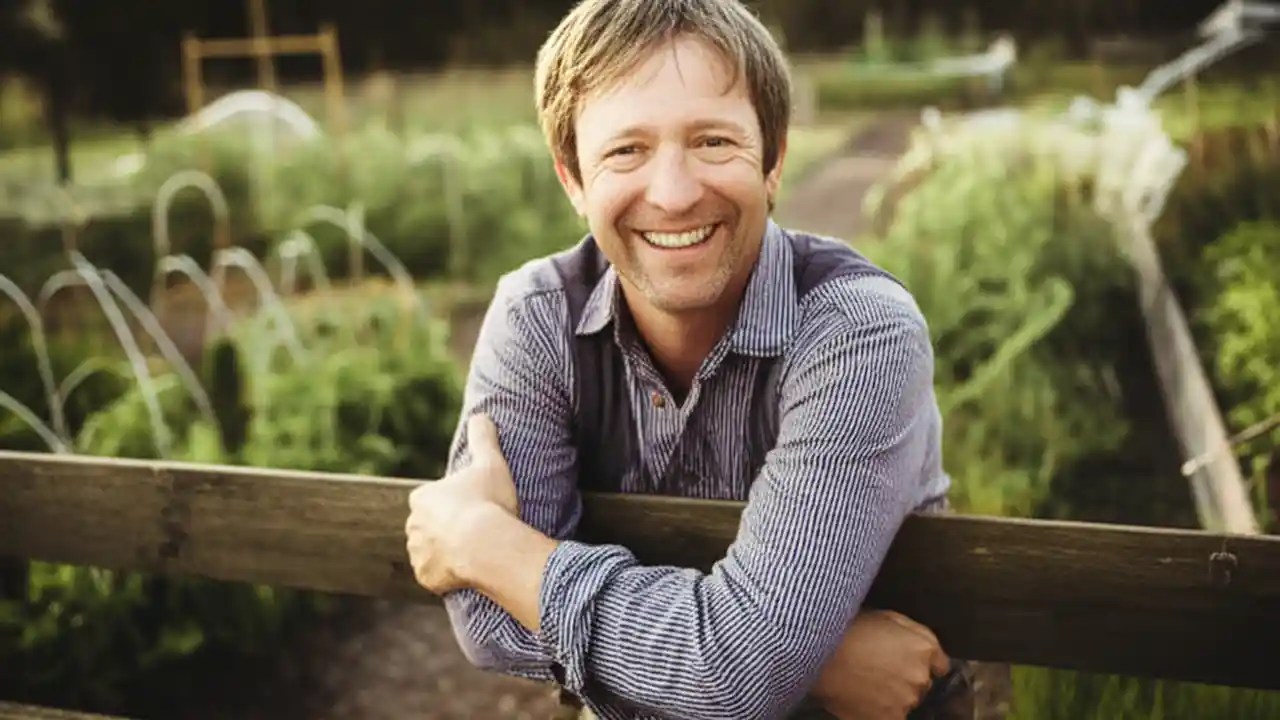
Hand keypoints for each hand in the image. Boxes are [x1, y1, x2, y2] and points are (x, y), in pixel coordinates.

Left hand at [405, 414, 518, 593]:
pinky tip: (468, 571)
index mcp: (422, 498)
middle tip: (477, 531)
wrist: (487, 546)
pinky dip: (448, 576)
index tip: (475, 507)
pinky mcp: (426, 578)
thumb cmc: (488, 503)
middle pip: (430, 527)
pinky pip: (435, 576)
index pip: (433, 500)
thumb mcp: (490, 463)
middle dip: (447, 529)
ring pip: (430, 552)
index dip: (454, 504)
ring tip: (474, 553)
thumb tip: (482, 415)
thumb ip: (483, 438)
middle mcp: (412, 526)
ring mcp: (418, 554)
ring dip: (446, 553)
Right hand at [812, 609, 949, 719]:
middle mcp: (920, 677)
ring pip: (905, 701)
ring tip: (866, 682)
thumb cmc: (848, 629)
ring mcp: (905, 701)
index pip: (939, 665)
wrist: (817, 654)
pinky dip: (879, 710)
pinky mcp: (889, 719)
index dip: (921, 662)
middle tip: (878, 668)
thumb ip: (913, 632)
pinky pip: (890, 717)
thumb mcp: (886, 615)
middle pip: (921, 684)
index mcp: (923, 648)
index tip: (905, 660)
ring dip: (892, 695)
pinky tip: (861, 696)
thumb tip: (928, 648)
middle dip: (905, 677)